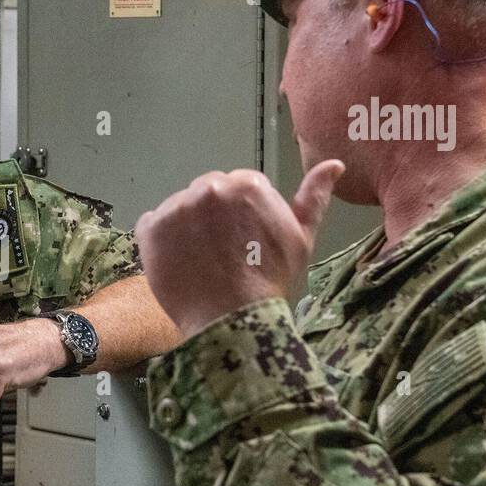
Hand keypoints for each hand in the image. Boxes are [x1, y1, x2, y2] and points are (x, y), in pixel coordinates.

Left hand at [135, 161, 343, 338]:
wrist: (232, 322)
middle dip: (213, 215)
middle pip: (207, 192)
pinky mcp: (151, 229)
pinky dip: (162, 239)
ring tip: (201, 259)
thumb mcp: (301, 239)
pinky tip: (179, 261)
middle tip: (222, 251)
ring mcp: (177, 207)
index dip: (241, 215)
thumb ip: (313, 198)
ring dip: (187, 226)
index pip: (238, 185)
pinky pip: (153, 224)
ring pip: (181, 207)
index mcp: (248, 184)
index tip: (244, 240)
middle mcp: (209, 188)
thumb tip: (334, 164)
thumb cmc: (271, 283)